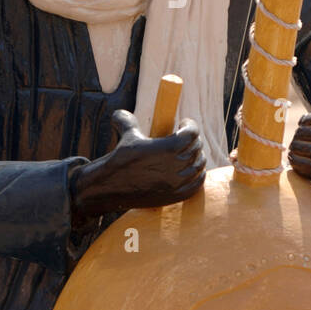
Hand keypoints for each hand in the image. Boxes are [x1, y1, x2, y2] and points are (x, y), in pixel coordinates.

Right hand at [70, 110, 205, 224]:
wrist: (111, 187)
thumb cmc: (119, 159)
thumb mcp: (127, 135)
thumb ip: (128, 120)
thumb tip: (119, 112)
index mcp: (168, 148)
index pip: (192, 133)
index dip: (190, 125)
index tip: (183, 123)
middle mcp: (176, 166)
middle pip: (196, 148)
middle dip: (193, 140)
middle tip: (185, 138)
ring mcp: (177, 183)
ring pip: (199, 165)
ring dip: (197, 156)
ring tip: (189, 152)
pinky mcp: (176, 196)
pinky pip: (197, 184)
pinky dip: (199, 175)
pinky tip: (193, 170)